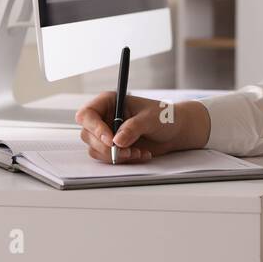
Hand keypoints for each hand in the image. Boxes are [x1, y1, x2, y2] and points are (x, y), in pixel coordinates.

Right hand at [75, 94, 210, 163]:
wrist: (175, 131)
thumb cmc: (164, 117)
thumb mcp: (150, 119)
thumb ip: (133, 128)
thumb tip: (117, 141)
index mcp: (110, 102)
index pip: (87, 114)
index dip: (94, 127)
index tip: (109, 139)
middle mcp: (105, 117)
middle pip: (88, 135)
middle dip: (107, 146)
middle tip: (127, 150)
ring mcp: (107, 133)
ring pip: (95, 149)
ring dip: (116, 155)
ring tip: (137, 152)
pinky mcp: (113, 147)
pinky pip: (107, 158)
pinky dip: (122, 160)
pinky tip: (139, 154)